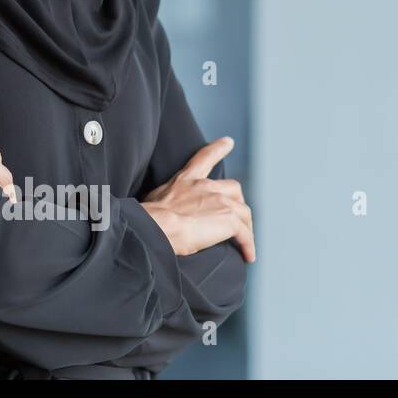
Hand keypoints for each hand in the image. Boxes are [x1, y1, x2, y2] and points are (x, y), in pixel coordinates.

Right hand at [141, 137, 255, 261]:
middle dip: (237, 204)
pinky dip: (248, 245)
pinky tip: (247, 256)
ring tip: (244, 246)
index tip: (228, 142)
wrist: (156, 226)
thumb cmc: (148, 218)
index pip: (204, 158)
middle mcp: (206, 187)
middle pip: (233, 189)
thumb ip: (165, 200)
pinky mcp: (229, 219)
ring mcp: (220, 201)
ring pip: (244, 212)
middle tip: (234, 221)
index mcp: (186, 180)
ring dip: (245, 229)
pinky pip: (246, 234)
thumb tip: (158, 211)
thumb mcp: (154, 200)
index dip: (217, 149)